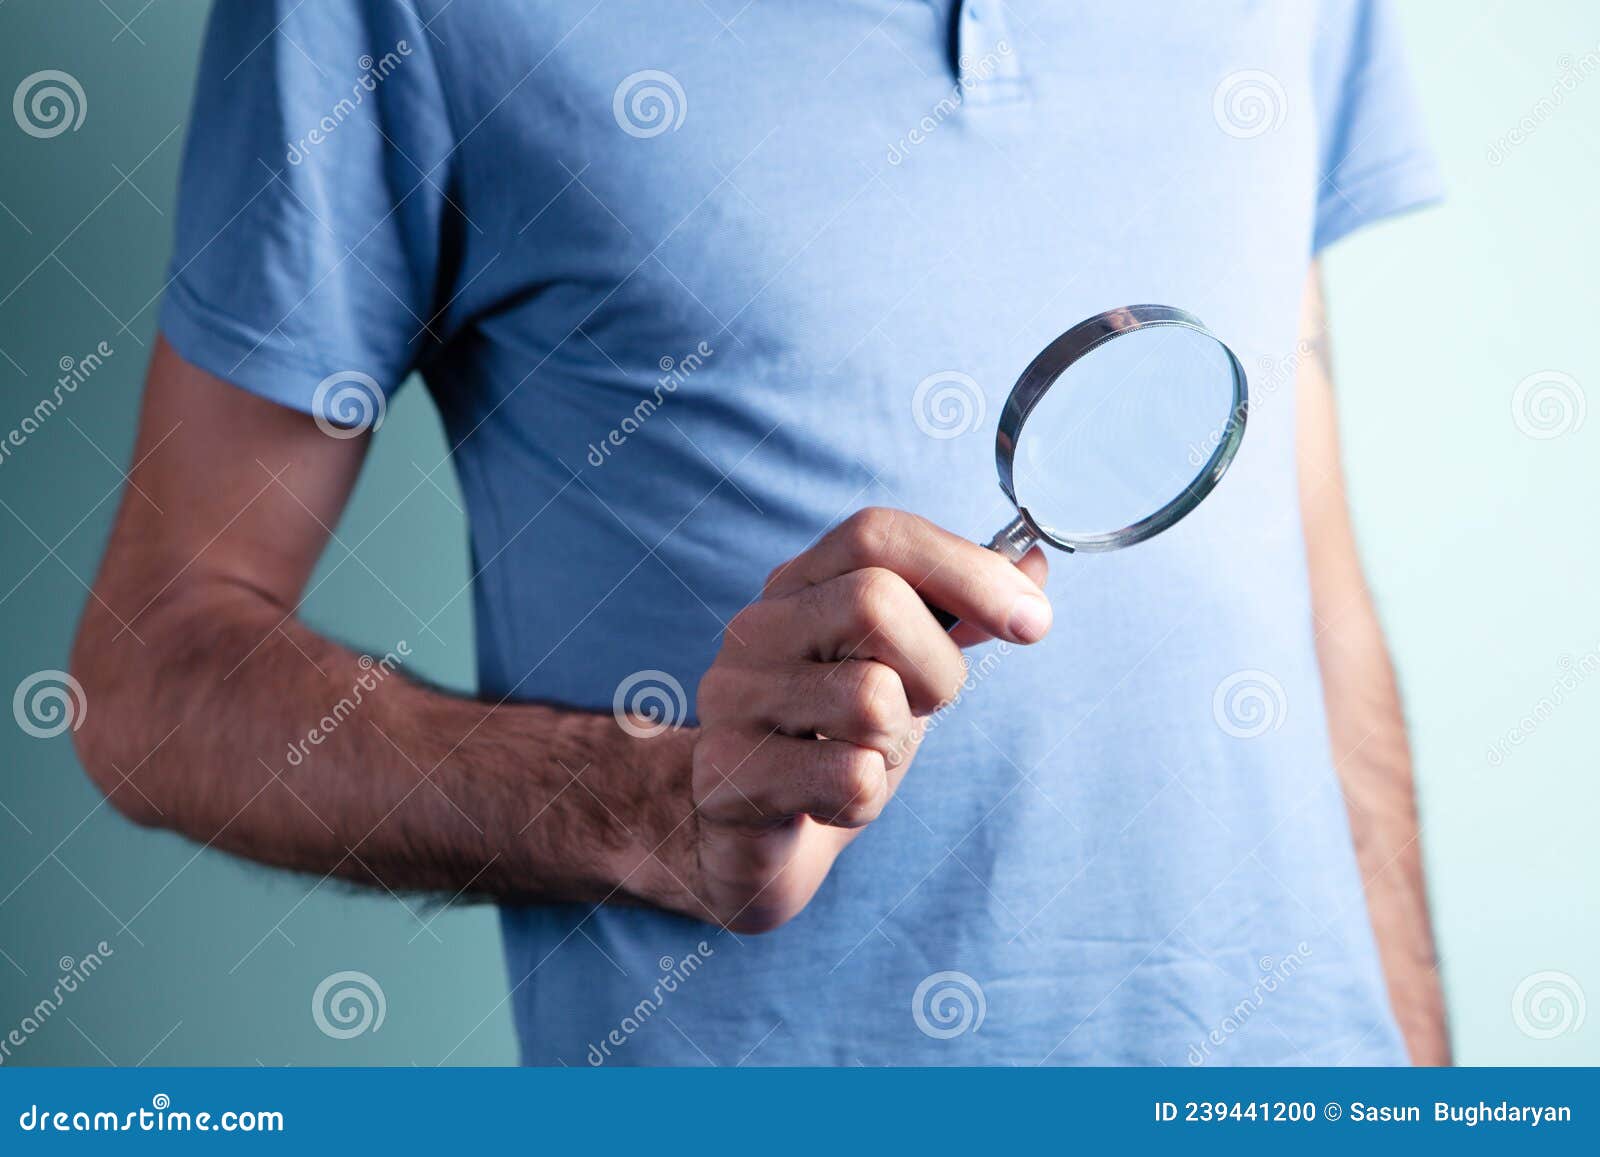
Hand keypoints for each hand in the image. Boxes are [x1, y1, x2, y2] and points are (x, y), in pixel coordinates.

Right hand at [682, 508, 1050, 931]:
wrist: (745, 838)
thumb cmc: (832, 742)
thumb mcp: (903, 670)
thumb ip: (960, 615)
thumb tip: (1034, 564)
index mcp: (799, 587)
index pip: (877, 535)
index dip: (966, 568)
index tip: (1031, 623)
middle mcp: (756, 628)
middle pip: (876, 602)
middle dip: (936, 670)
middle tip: (916, 710)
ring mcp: (733, 699)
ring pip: (870, 698)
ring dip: (896, 745)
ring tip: (861, 758)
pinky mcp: (728, 775)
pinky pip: (849, 778)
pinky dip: (864, 802)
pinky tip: (829, 802)